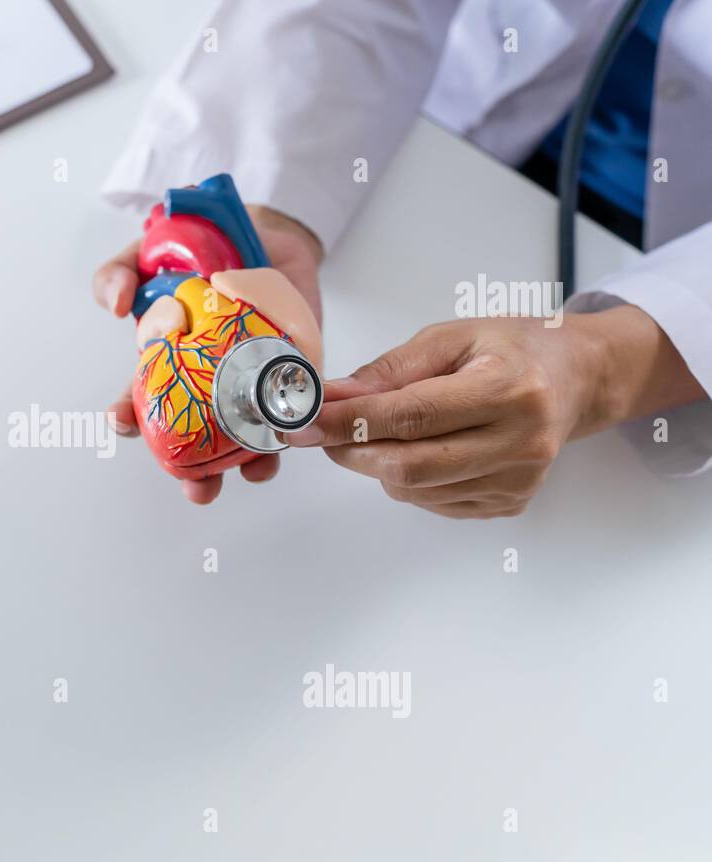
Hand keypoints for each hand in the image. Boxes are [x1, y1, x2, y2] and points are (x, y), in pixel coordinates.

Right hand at [94, 205, 323, 503]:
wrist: (268, 236)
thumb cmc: (204, 251)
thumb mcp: (151, 254)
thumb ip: (120, 273)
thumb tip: (115, 305)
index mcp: (168, 365)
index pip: (142, 401)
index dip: (129, 418)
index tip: (123, 422)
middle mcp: (207, 386)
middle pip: (193, 441)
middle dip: (191, 473)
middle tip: (194, 486)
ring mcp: (250, 385)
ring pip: (245, 440)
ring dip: (245, 466)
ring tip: (249, 475)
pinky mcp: (293, 377)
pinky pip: (292, 413)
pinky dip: (292, 431)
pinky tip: (289, 440)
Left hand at [286, 307, 704, 517]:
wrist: (577, 378)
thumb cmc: (513, 350)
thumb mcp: (451, 337)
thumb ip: (389, 371)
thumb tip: (333, 398)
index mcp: (510, 389)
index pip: (412, 416)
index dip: (350, 422)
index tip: (305, 421)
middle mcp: (521, 441)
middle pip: (410, 466)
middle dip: (351, 451)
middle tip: (323, 432)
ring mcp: (519, 479)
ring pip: (415, 490)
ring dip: (379, 464)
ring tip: (387, 430)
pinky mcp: (510, 503)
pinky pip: (434, 502)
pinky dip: (410, 480)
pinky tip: (424, 449)